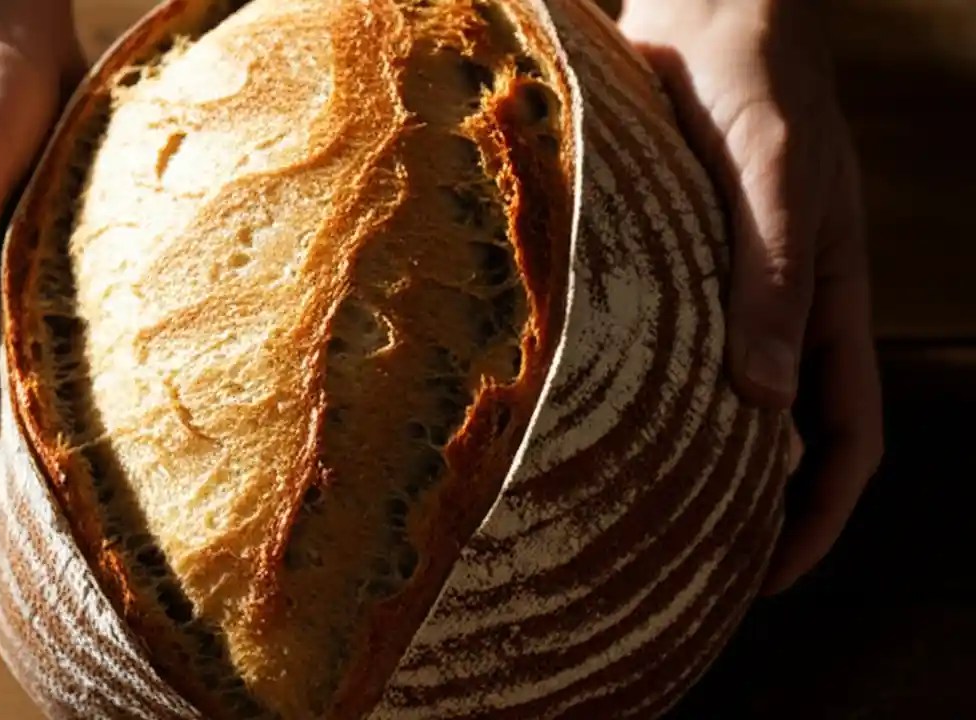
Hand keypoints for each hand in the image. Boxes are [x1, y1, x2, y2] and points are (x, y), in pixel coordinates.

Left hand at [617, 0, 883, 593]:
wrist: (706, 14)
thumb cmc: (757, 84)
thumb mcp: (777, 179)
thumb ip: (777, 278)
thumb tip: (766, 402)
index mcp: (830, 303)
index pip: (846, 437)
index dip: (820, 516)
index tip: (768, 577)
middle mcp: (777, 307)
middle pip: (778, 435)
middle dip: (746, 506)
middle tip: (679, 567)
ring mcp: (720, 286)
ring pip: (712, 396)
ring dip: (685, 454)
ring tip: (622, 513)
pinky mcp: (664, 259)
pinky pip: (658, 342)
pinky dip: (635, 387)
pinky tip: (583, 415)